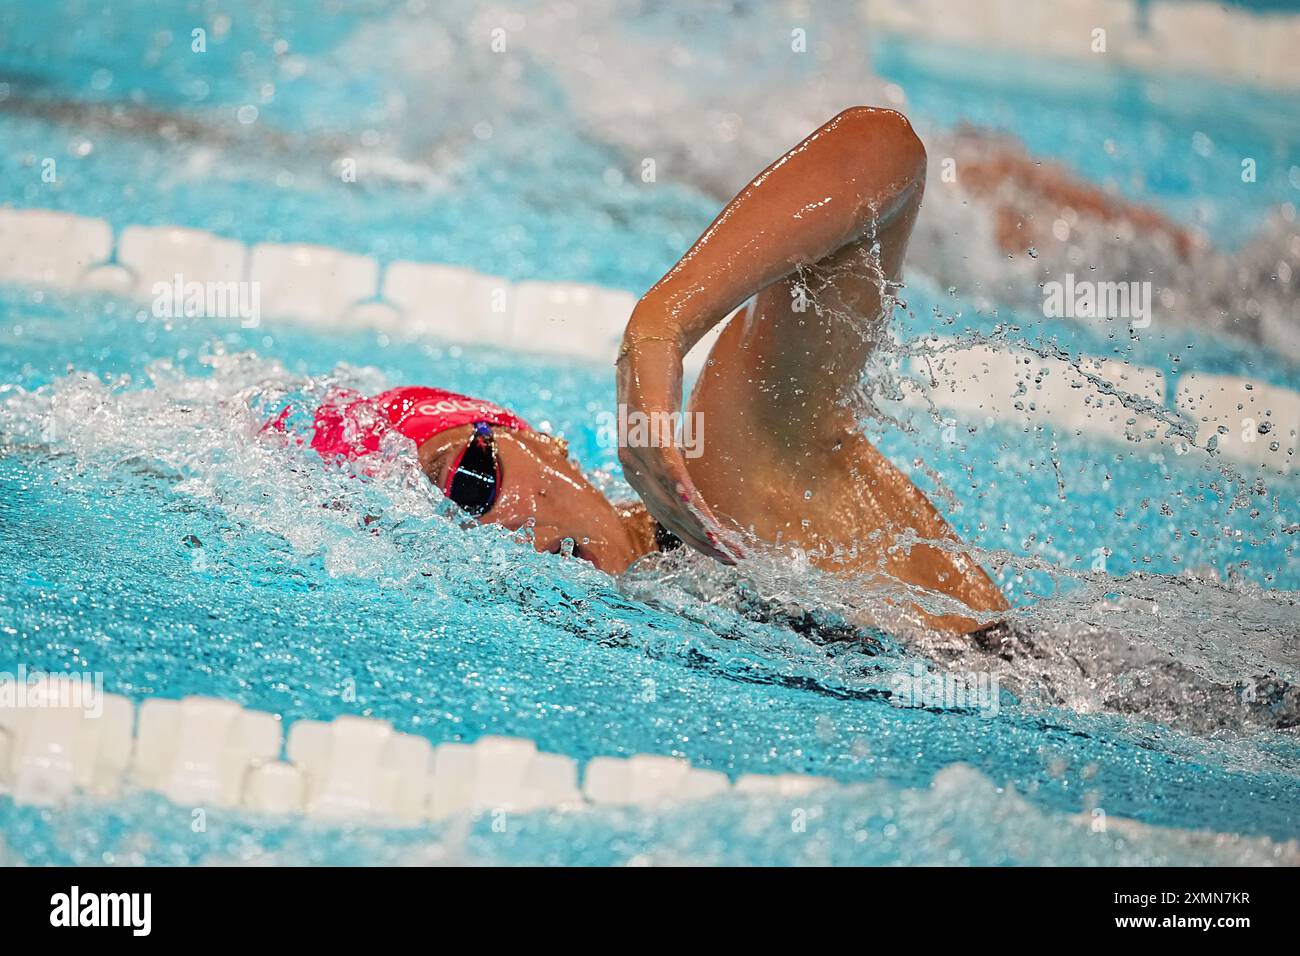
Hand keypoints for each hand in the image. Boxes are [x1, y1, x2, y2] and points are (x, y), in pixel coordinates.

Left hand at [615, 334, 744, 564]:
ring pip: (669, 496)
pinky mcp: (649, 424)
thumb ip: (676, 456)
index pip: (667, 514)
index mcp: (636, 467)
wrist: (651, 334)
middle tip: (733, 558)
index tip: (724, 554)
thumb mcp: (669, 426)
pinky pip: (667, 464)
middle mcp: (631, 462)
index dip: (695, 537)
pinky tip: (696, 506)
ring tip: (726, 543)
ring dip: (698, 523)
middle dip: (702, 540)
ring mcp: (637, 444)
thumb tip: (692, 482)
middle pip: (669, 514)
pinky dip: (681, 488)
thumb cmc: (662, 381)